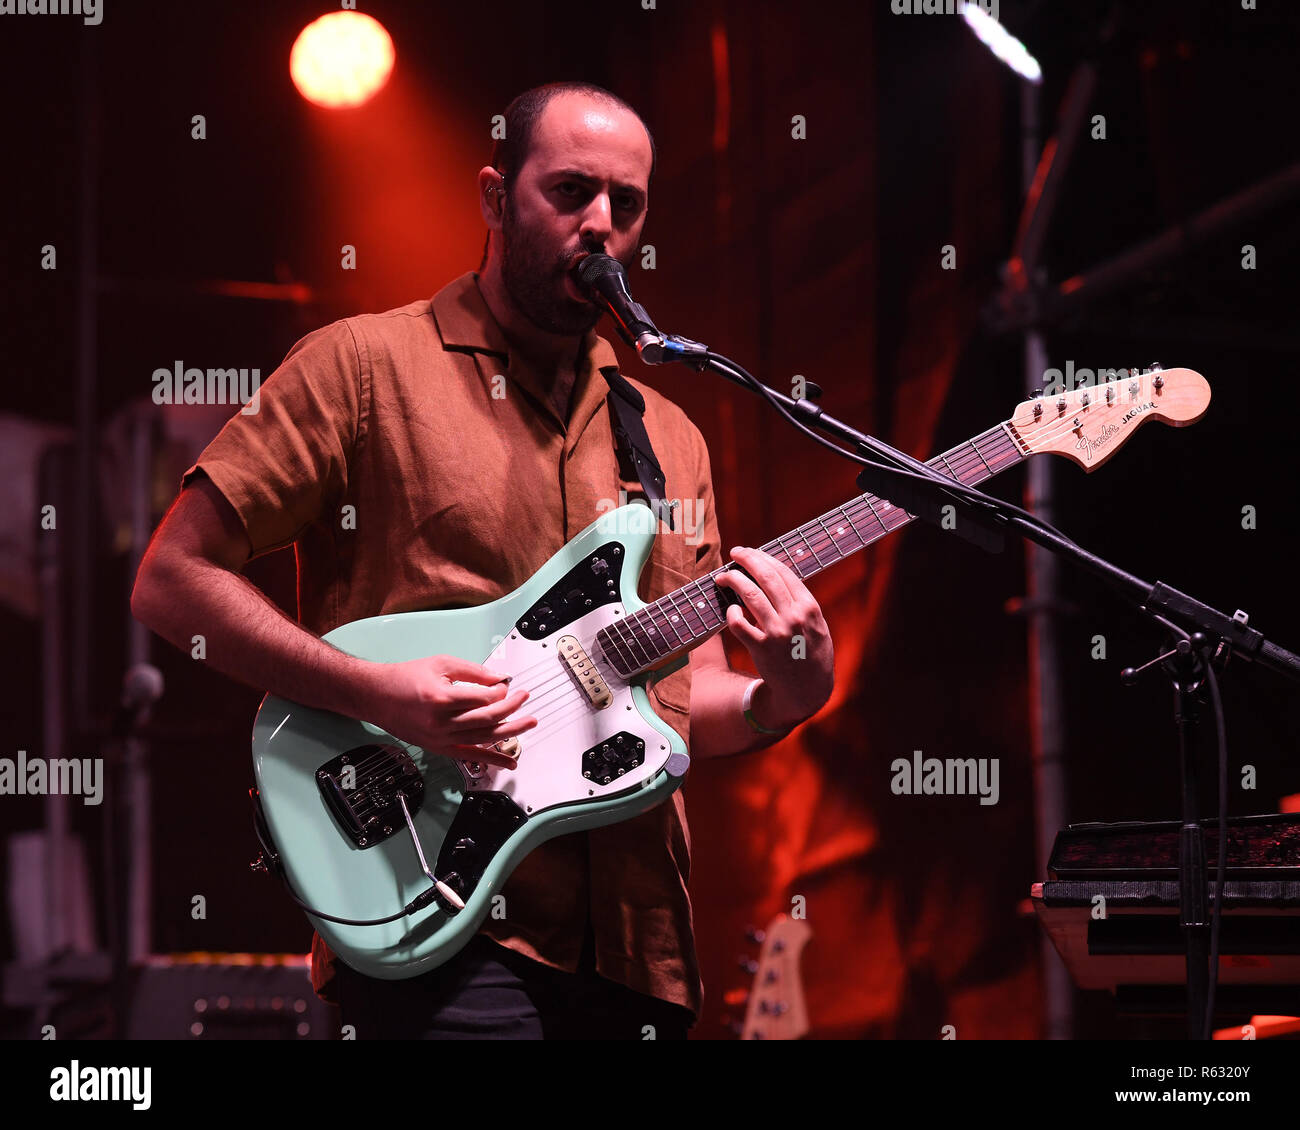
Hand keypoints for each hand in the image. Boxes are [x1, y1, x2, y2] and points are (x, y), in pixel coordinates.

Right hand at [362, 655, 535, 768]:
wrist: (378, 697)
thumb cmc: (405, 678)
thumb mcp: (441, 664)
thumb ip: (473, 672)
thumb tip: (499, 679)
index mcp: (441, 698)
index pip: (483, 699)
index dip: (500, 691)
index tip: (506, 685)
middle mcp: (442, 723)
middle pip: (487, 719)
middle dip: (511, 708)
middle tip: (524, 698)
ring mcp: (441, 739)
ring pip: (484, 738)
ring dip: (510, 732)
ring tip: (529, 723)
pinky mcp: (440, 748)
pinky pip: (472, 756)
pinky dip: (493, 759)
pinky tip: (510, 761)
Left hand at [713, 546, 833, 729]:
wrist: (807, 689)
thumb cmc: (810, 652)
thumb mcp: (816, 624)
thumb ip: (799, 601)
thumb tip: (772, 574)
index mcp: (809, 607)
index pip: (782, 571)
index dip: (762, 557)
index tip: (749, 552)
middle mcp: (794, 617)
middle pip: (765, 577)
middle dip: (746, 559)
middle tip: (734, 553)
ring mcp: (777, 633)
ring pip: (748, 595)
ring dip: (732, 580)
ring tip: (723, 578)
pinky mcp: (761, 649)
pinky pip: (738, 624)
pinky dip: (731, 613)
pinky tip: (730, 610)